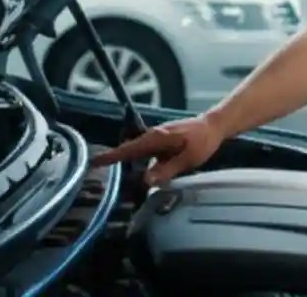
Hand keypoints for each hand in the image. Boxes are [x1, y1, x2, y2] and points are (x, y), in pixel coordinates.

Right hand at [89, 113, 225, 185]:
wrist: (213, 126)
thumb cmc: (202, 141)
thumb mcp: (188, 158)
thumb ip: (167, 169)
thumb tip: (146, 180)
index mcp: (156, 138)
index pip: (128, 149)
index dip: (111, 156)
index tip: (93, 161)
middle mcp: (152, 136)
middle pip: (128, 150)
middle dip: (113, 160)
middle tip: (99, 174)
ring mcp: (156, 138)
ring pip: (137, 152)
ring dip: (127, 162)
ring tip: (117, 179)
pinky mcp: (160, 142)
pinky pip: (145, 153)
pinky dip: (139, 162)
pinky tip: (140, 174)